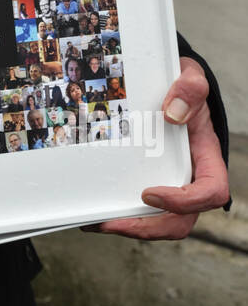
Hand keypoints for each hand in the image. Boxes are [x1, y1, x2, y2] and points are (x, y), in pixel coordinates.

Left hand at [82, 57, 228, 238]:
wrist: (169, 87)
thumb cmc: (183, 87)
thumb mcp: (191, 77)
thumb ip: (190, 88)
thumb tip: (173, 113)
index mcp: (207, 157)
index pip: (211, 192)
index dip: (184, 201)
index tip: (149, 193)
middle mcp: (191, 177)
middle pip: (181, 221)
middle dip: (146, 228)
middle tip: (112, 222)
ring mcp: (171, 184)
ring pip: (159, 221)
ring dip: (128, 227)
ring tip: (94, 221)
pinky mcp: (152, 184)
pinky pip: (141, 209)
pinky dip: (121, 214)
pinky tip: (94, 209)